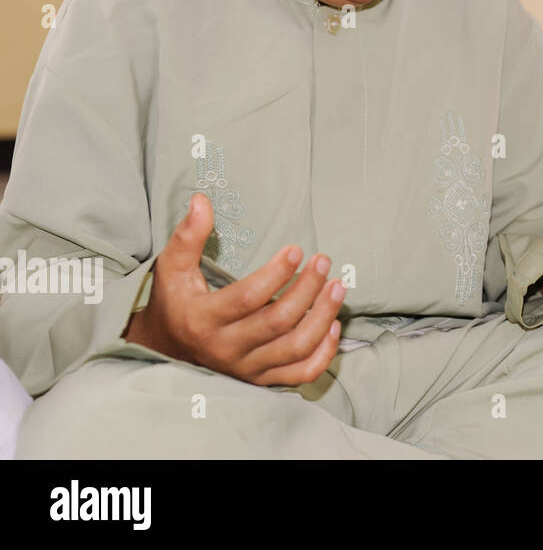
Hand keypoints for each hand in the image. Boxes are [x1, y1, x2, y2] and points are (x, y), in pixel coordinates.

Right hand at [123, 192, 344, 385]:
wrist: (166, 350)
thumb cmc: (174, 302)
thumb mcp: (172, 268)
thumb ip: (188, 236)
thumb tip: (202, 200)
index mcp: (203, 320)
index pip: (247, 298)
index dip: (276, 274)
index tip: (297, 249)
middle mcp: (226, 349)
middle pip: (278, 322)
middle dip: (307, 290)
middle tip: (323, 260)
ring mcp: (246, 368)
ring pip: (295, 348)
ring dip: (323, 317)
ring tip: (338, 286)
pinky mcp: (261, 380)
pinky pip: (301, 373)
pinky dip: (323, 353)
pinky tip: (333, 324)